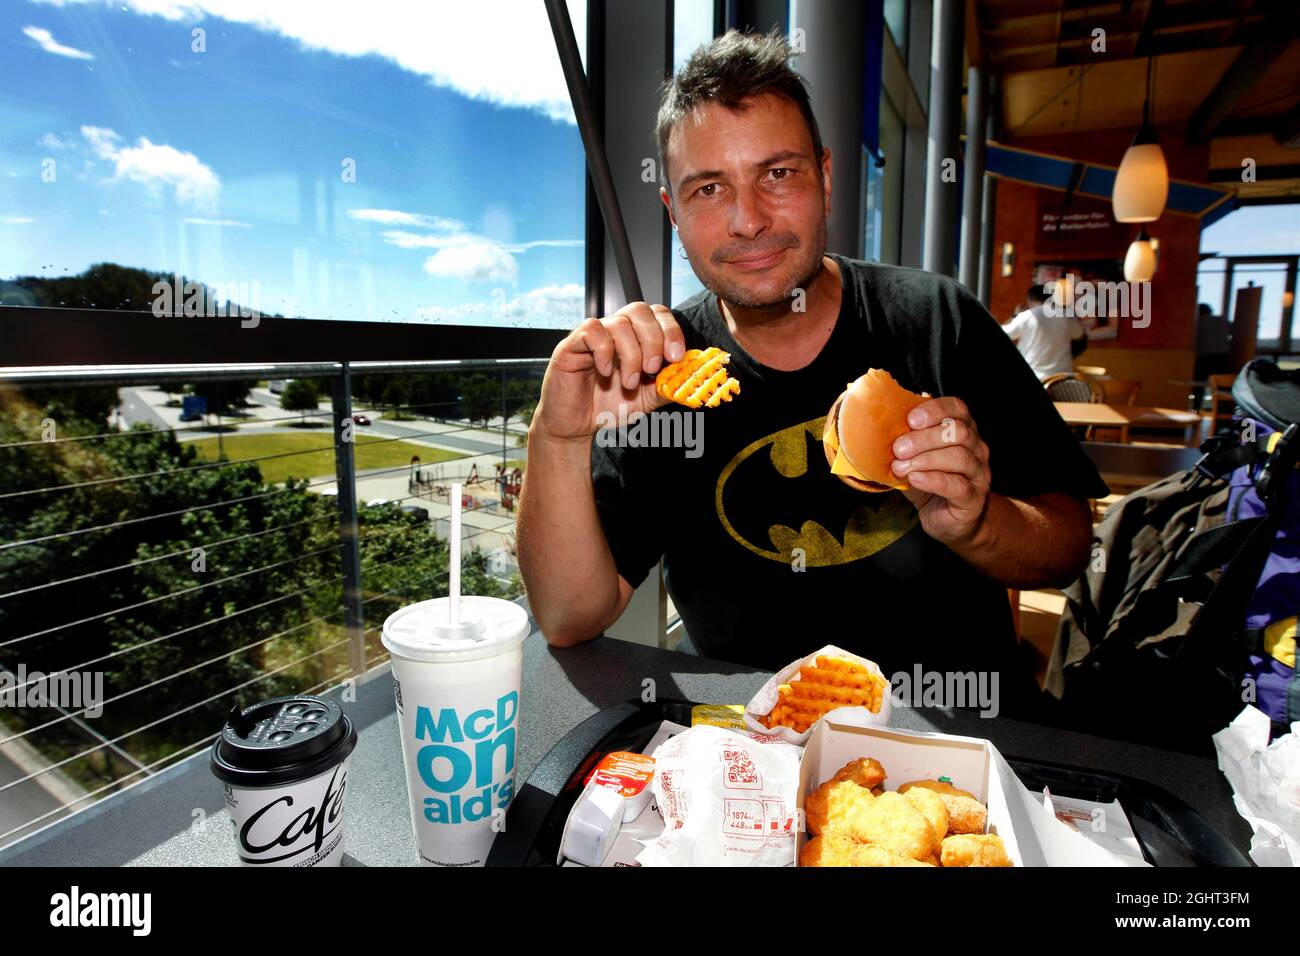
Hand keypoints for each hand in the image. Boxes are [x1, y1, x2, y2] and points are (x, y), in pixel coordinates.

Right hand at [532, 302, 686, 444]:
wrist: (577, 426)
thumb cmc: (609, 407)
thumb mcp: (647, 399)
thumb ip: (667, 386)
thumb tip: (690, 375)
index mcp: (635, 338)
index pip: (657, 315)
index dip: (671, 330)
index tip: (677, 356)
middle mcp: (615, 331)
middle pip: (640, 311)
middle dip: (653, 339)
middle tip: (652, 368)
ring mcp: (593, 336)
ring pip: (619, 323)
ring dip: (631, 355)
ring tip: (629, 383)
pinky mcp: (571, 345)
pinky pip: (592, 331)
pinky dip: (604, 352)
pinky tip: (605, 372)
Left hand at [889, 396, 990, 545]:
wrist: (947, 521)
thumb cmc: (930, 484)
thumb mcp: (914, 459)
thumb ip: (905, 444)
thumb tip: (878, 431)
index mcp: (963, 431)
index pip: (957, 409)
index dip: (935, 410)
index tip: (910, 419)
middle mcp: (977, 449)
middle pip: (958, 432)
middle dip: (924, 438)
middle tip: (899, 449)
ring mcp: (978, 474)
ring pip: (960, 457)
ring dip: (926, 459)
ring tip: (901, 467)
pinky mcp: (973, 499)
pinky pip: (958, 485)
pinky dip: (934, 480)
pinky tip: (915, 479)